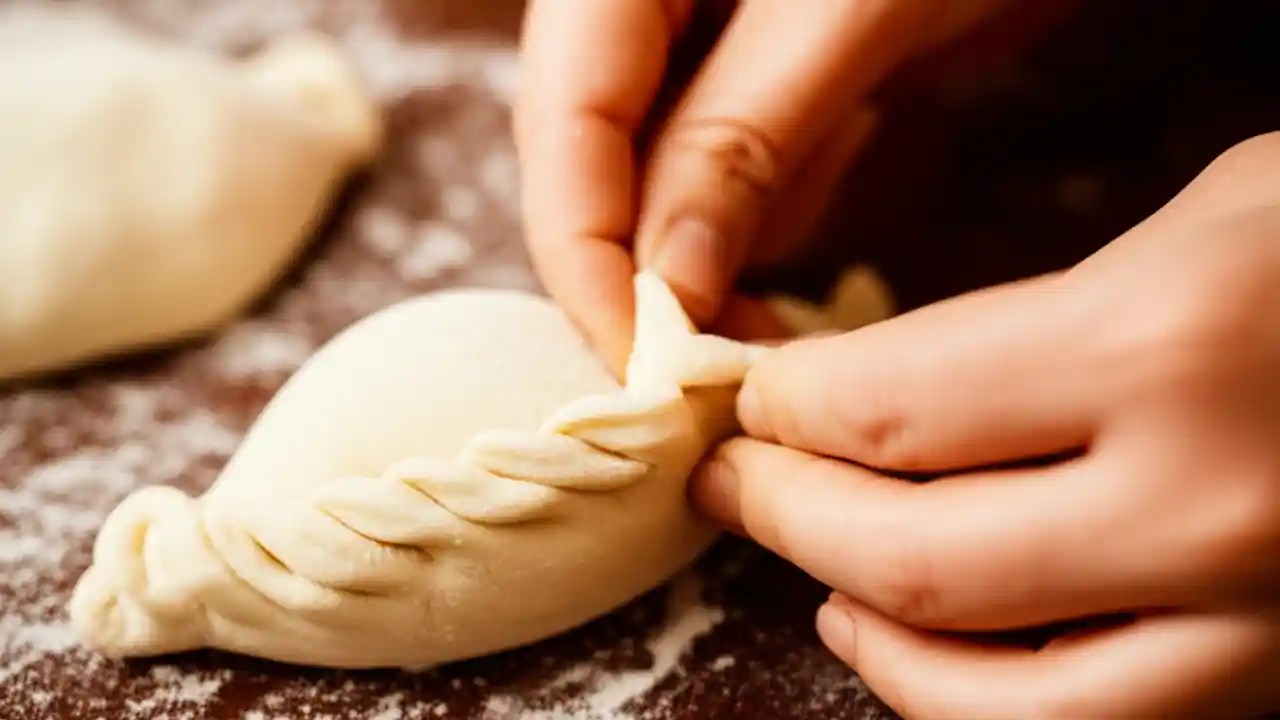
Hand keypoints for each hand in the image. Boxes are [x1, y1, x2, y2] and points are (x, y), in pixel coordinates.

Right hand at [515, 0, 1071, 369]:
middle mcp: (635, 11)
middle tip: (698, 385)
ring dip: (700, 279)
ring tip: (759, 350)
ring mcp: (697, 51)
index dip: (585, 254)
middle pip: (590, 168)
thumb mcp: (846, 13)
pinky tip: (785, 296)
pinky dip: (755, 242)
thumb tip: (662, 291)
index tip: (637, 366)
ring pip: (654, 190)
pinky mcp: (759, 89)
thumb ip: (739, 138)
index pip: (562, 123)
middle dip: (640, 278)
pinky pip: (722, 184)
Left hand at [691, 133, 1279, 719]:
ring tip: (815, 576)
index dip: (783, 413)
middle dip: (784, 515)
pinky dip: (967, 705)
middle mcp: (1205, 504)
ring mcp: (1254, 622)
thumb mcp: (1195, 226)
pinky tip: (919, 647)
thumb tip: (859, 399)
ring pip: (986, 697)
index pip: (885, 411)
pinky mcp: (1277, 685)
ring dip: (863, 635)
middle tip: (734, 480)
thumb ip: (1018, 325)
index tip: (749, 401)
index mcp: (1165, 345)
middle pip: (909, 556)